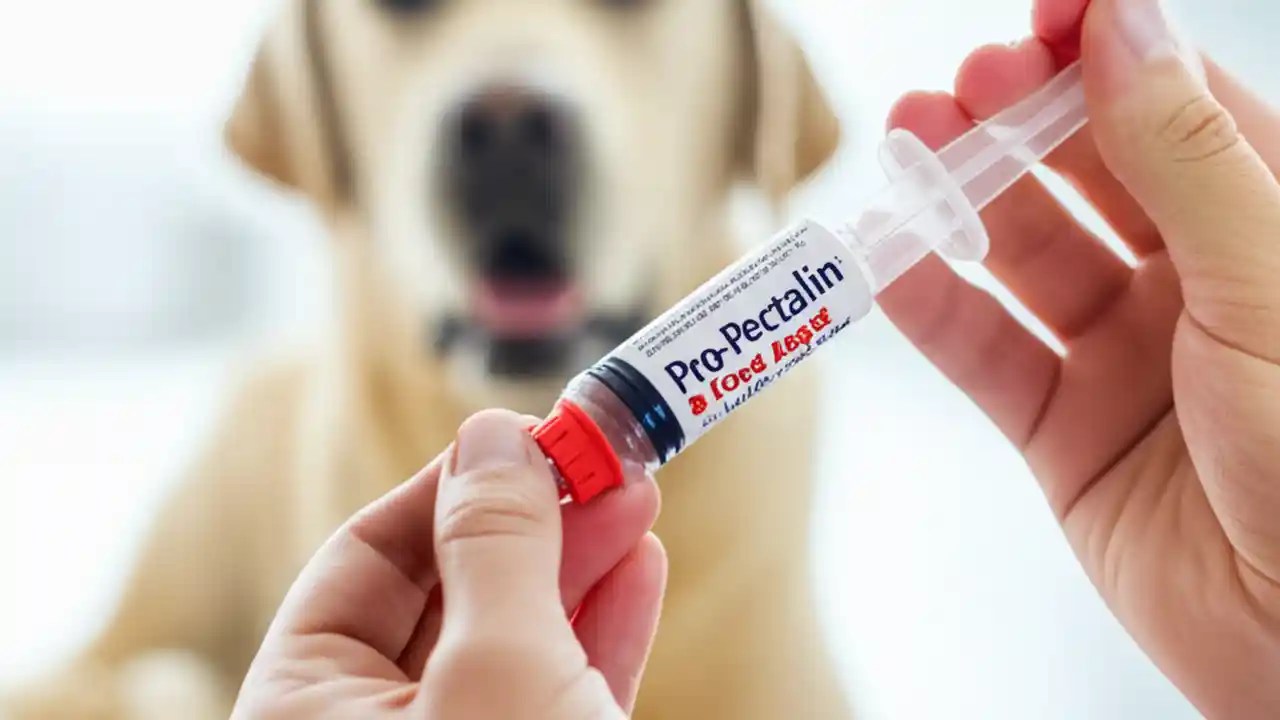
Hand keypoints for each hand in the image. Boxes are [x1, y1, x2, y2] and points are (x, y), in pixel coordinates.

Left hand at [231, 410, 664, 718]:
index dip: (450, 485)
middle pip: (449, 593)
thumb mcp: (498, 664)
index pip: (363, 560)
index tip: (527, 433)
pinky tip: (641, 568)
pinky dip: (601, 633)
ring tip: (636, 494)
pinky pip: (554, 692)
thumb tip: (493, 436)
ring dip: (582, 564)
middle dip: (535, 518)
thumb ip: (493, 544)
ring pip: (512, 641)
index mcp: (305, 711)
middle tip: (601, 456)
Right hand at [884, 0, 1279, 714]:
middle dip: (1021, 120)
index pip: (1176, 105)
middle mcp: (1194, 282)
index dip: (1105, 50)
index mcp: (1269, 227)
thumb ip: (1186, 160)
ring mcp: (1124, 356)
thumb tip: (1119, 30)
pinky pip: (985, 355)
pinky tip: (888, 261)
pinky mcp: (1063, 433)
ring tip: (910, 145)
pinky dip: (931, 308)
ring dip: (961, 200)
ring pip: (1024, 255)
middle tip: (963, 86)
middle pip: (1087, 172)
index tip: (1041, 13)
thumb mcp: (1267, 290)